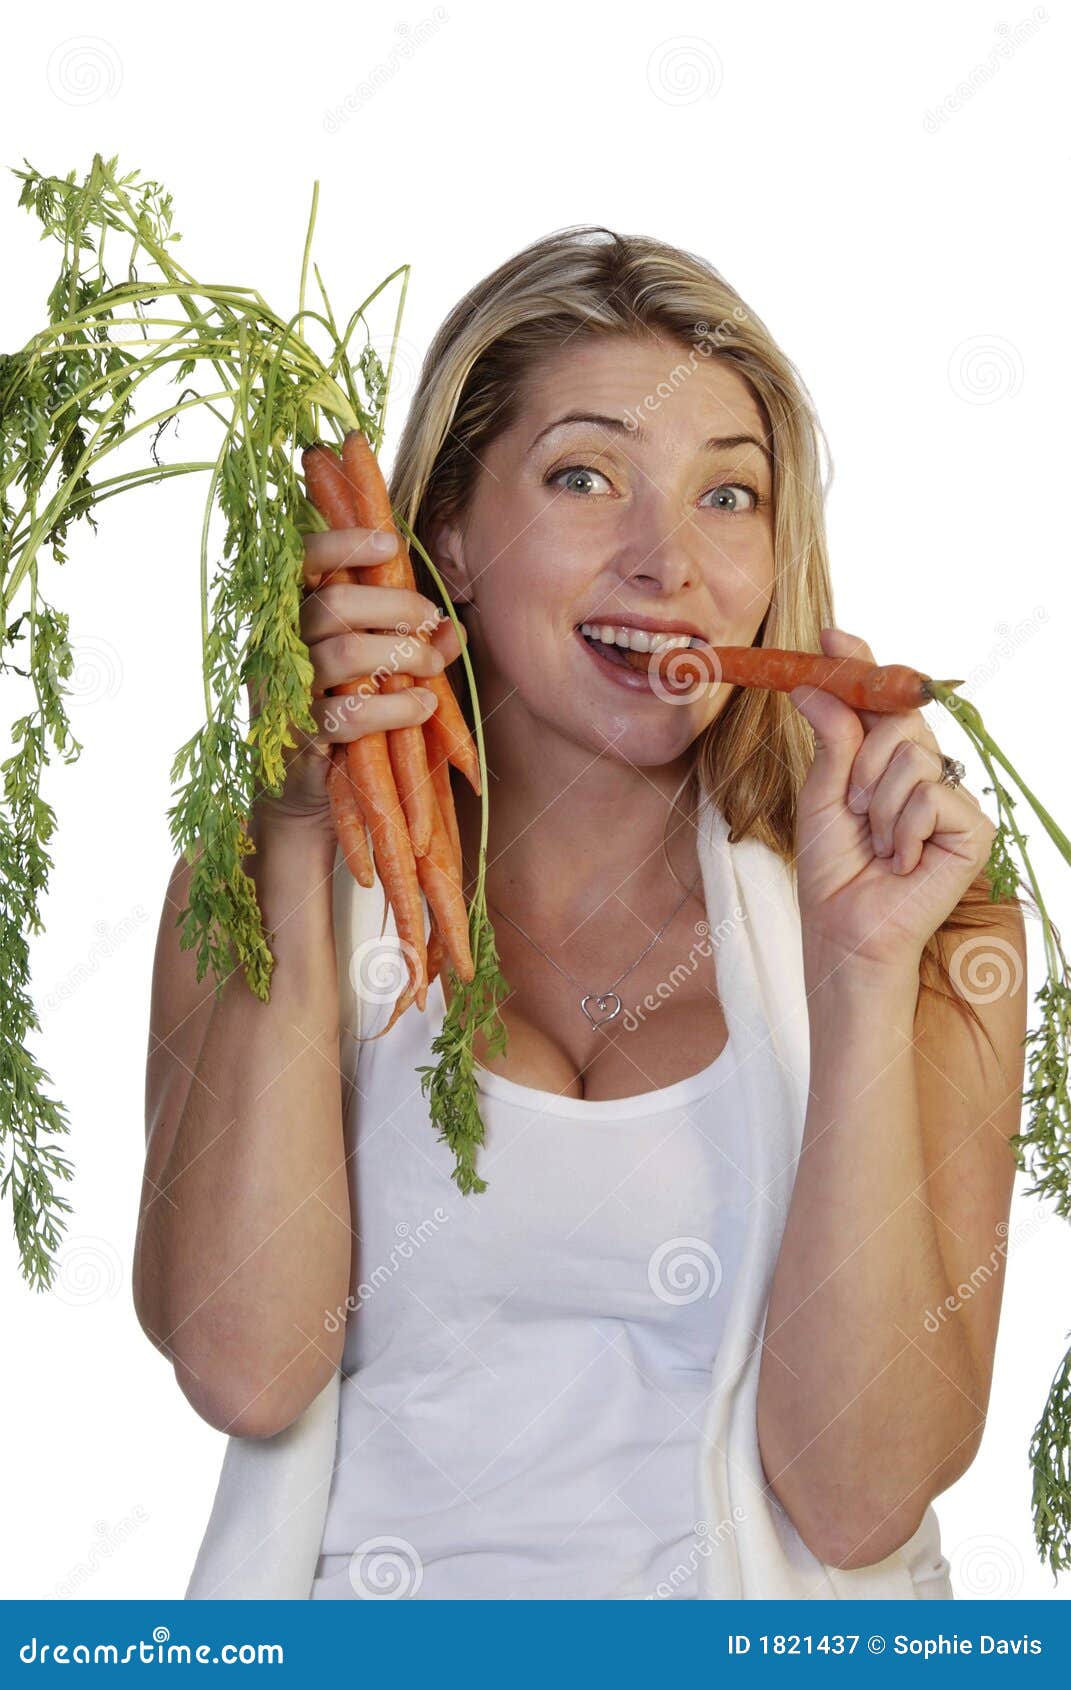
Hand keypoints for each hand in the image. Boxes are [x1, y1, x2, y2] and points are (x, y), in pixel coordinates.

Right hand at [248, 525, 466, 827]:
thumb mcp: (377, 674)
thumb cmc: (342, 718)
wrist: (305, 793)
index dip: (343, 543)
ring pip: (343, 654)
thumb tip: (454, 628)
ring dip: (402, 654)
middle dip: (394, 606)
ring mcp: (282, 692)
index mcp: (291, 616)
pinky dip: (395, 708)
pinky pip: (347, 715)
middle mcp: (278, 646)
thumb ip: (410, 645)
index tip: (392, 544)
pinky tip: (423, 706)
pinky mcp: (296, 737)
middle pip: (333, 603)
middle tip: (430, 619)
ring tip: (433, 665)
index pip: (301, 561)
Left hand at [787, 626, 994, 975]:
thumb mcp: (822, 794)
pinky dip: (903, 829)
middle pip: (901, 717)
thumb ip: (830, 738)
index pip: (879, 699)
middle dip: (864, 756)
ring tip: (876, 844)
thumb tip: (813, 683)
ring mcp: (950, 797)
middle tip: (852, 804)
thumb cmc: (833, 871)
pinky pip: (932, 795)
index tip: (830, 636)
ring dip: (878, 804)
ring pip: (913, 755)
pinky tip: (901, 860)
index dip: (860, 664)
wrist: (847, 929)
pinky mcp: (972, 828)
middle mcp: (923, 771)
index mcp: (883, 759)